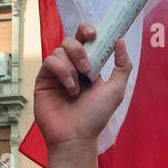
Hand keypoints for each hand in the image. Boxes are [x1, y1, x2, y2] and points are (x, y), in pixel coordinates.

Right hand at [33, 24, 131, 149]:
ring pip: (60, 50)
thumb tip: (120, 40)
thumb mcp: (116, 90)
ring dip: (72, 66)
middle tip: (87, 68)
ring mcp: (57, 72)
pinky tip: (69, 88)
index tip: (94, 33)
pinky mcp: (44, 78)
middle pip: (71, 40)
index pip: (86, 40)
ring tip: (77, 88)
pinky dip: (62, 72)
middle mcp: (72, 66)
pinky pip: (50, 61)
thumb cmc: (95, 117)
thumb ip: (122, 66)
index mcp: (89, 66)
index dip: (88, 31)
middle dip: (80, 49)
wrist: (76, 136)